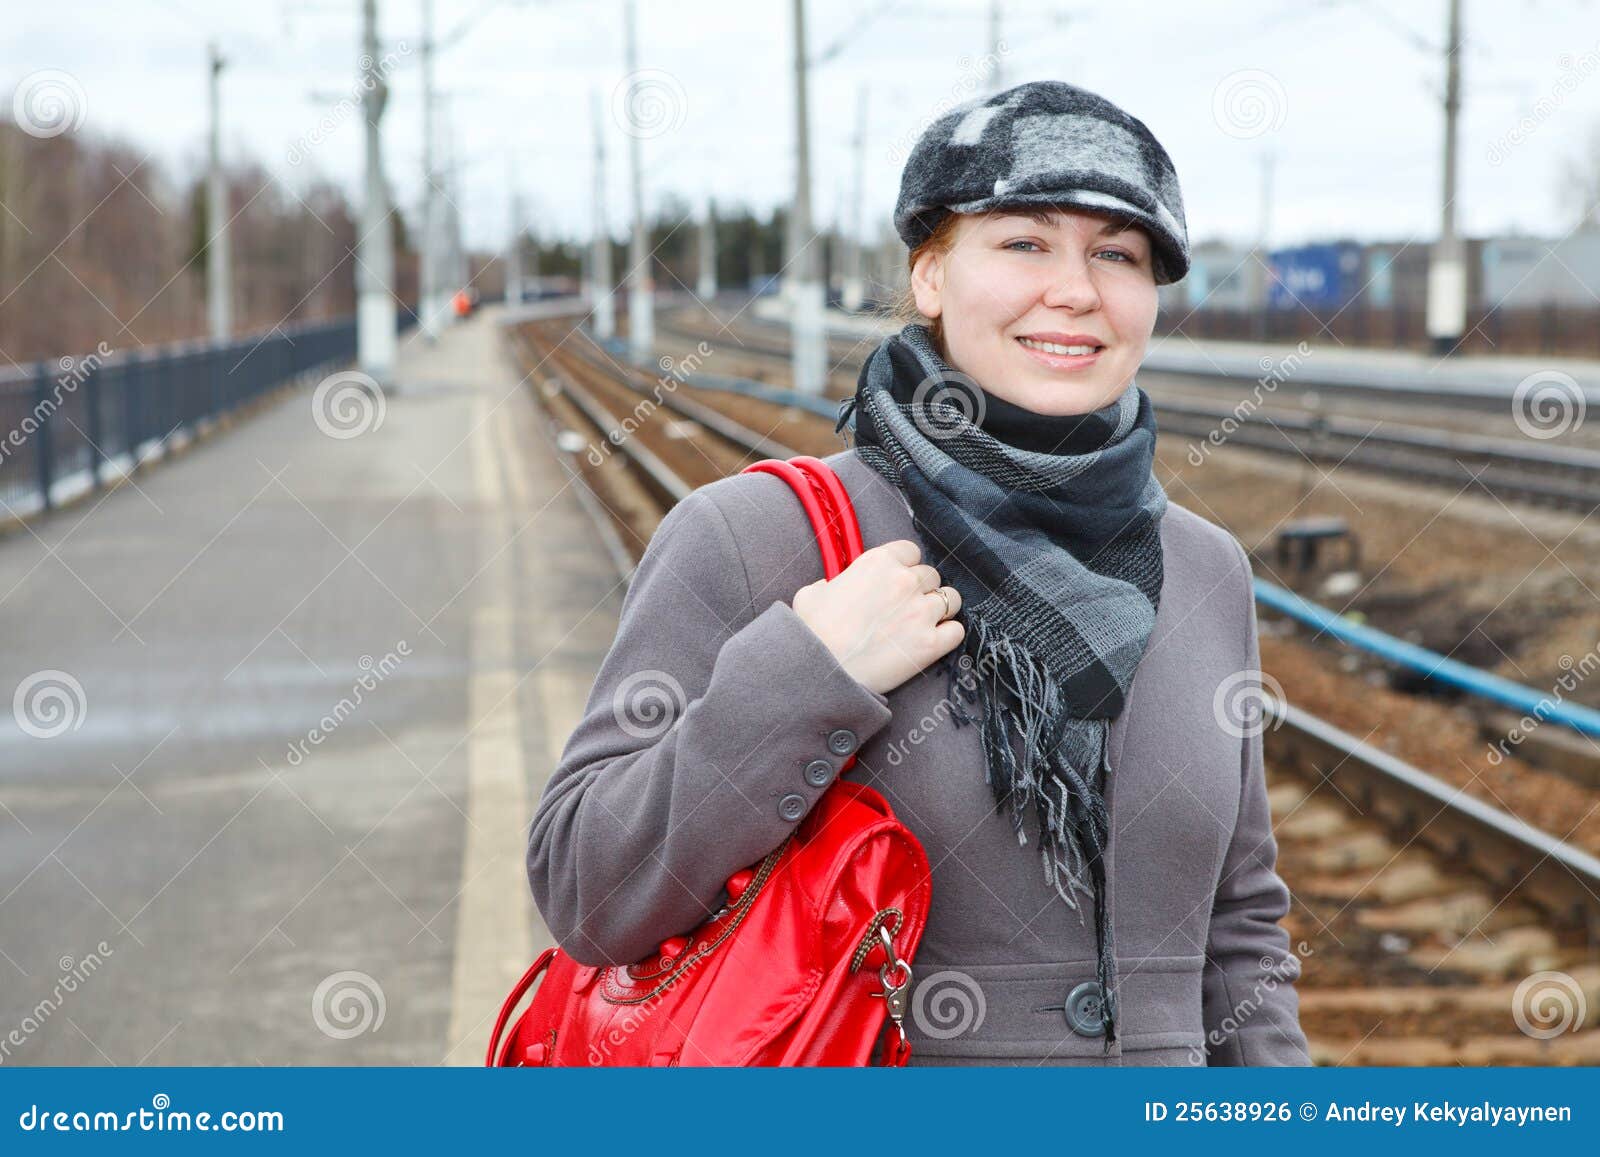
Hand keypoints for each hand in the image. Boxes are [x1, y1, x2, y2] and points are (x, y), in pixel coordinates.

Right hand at [791, 538, 964, 696]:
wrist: (821, 670)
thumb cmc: (812, 632)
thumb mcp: (811, 593)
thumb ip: (829, 583)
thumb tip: (831, 588)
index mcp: (878, 562)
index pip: (910, 551)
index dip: (905, 567)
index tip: (897, 580)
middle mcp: (905, 581)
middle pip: (932, 575)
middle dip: (922, 589)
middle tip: (906, 607)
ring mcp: (921, 612)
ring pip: (951, 599)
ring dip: (940, 609)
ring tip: (924, 623)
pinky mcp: (930, 643)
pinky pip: (957, 631)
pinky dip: (948, 635)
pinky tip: (934, 641)